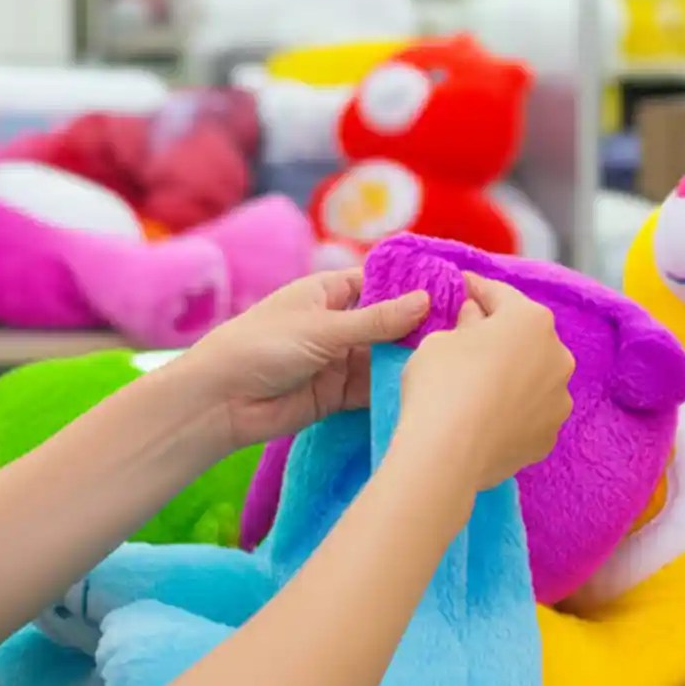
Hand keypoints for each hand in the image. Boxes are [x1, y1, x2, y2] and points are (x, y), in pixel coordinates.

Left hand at [177, 268, 429, 448]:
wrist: (220, 402)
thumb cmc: (261, 347)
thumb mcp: (323, 328)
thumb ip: (376, 321)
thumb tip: (425, 300)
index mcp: (328, 292)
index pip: (380, 282)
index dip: (413, 286)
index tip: (454, 289)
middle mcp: (338, 323)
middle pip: (389, 320)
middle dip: (419, 325)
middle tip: (465, 328)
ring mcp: (339, 359)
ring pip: (385, 355)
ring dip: (410, 358)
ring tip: (453, 359)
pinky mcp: (339, 393)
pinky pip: (374, 387)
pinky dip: (394, 386)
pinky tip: (426, 386)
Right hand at [395, 273, 574, 492]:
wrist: (448, 454)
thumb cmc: (441, 383)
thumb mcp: (440, 340)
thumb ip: (466, 323)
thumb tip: (477, 319)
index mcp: (531, 320)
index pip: (500, 295)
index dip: (477, 290)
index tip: (464, 287)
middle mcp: (558, 356)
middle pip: (525, 338)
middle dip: (501, 336)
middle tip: (469, 340)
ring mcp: (558, 400)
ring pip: (533, 379)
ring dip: (513, 376)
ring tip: (481, 389)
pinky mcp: (549, 437)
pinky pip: (530, 414)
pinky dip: (514, 411)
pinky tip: (488, 419)